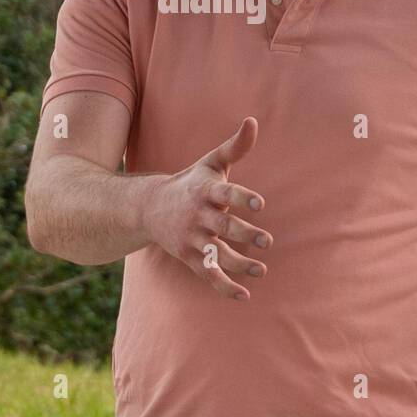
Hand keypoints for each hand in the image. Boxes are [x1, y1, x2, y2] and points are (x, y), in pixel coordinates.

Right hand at [139, 116, 271, 299]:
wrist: (149, 208)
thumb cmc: (191, 183)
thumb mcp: (210, 163)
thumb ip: (235, 147)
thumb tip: (253, 121)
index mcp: (206, 191)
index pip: (226, 194)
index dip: (243, 198)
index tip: (261, 204)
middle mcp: (199, 216)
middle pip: (224, 227)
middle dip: (245, 235)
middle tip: (267, 241)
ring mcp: (192, 239)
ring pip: (218, 254)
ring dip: (240, 264)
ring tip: (262, 270)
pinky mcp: (190, 257)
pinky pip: (208, 275)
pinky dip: (225, 287)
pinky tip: (244, 295)